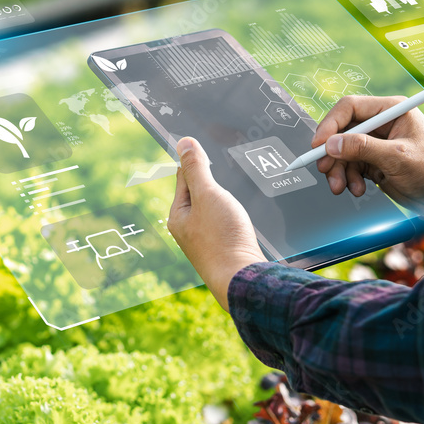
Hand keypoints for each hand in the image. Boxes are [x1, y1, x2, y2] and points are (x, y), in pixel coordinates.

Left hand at [168, 137, 266, 311]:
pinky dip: (234, 214)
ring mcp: (206, 242)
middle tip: (225, 163)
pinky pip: (226, 224)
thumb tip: (183, 143)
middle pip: (199, 194)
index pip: (184, 177)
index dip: (195, 161)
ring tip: (237, 187)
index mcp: (179, 216)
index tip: (204, 146)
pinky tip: (244, 214)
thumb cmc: (223, 239)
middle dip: (212, 180)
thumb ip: (197, 169)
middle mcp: (189, 230)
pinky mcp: (225, 250)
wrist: (243, 280)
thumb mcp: (208, 195)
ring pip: (214, 210)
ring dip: (225, 198)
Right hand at [313, 95, 423, 219]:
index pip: (349, 108)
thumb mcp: (398, 158)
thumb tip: (332, 145)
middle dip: (332, 153)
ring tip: (343, 188)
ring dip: (339, 170)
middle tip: (326, 171)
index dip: (330, 125)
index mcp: (391, 110)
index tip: (318, 145)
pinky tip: (358, 189)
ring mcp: (376, 143)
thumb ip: (363, 149)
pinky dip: (349, 179)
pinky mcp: (374, 161)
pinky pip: (350, 166)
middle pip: (341, 131)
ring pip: (343, 151)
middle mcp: (381, 124)